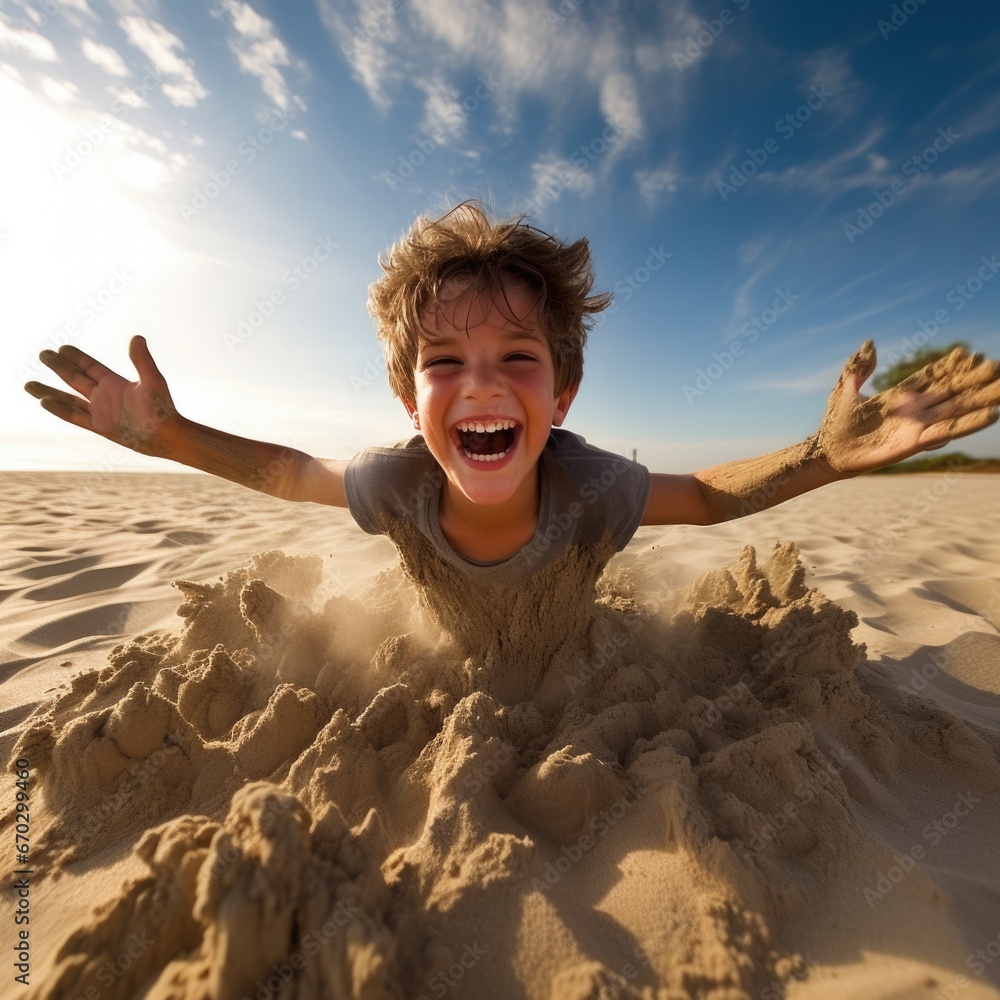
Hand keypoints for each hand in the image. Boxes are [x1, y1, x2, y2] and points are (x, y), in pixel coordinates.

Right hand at [25, 336, 183, 456]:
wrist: (166, 436)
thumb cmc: (162, 409)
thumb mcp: (152, 381)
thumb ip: (142, 361)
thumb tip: (136, 337)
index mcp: (115, 383)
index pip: (90, 367)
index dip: (76, 358)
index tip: (61, 348)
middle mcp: (105, 396)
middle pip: (75, 378)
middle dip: (59, 367)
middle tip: (42, 354)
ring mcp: (100, 411)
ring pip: (69, 399)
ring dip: (50, 391)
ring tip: (28, 385)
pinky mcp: (100, 426)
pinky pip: (75, 416)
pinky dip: (60, 409)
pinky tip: (44, 402)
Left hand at [814, 340, 999, 474]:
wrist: (828, 453)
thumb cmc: (835, 424)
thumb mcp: (844, 389)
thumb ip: (859, 368)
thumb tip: (871, 342)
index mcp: (898, 397)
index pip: (930, 378)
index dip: (949, 367)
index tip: (969, 354)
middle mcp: (913, 412)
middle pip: (949, 392)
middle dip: (973, 380)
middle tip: (997, 367)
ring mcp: (915, 427)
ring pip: (955, 410)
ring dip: (980, 401)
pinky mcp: (913, 444)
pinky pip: (945, 433)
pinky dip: (968, 424)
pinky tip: (991, 415)